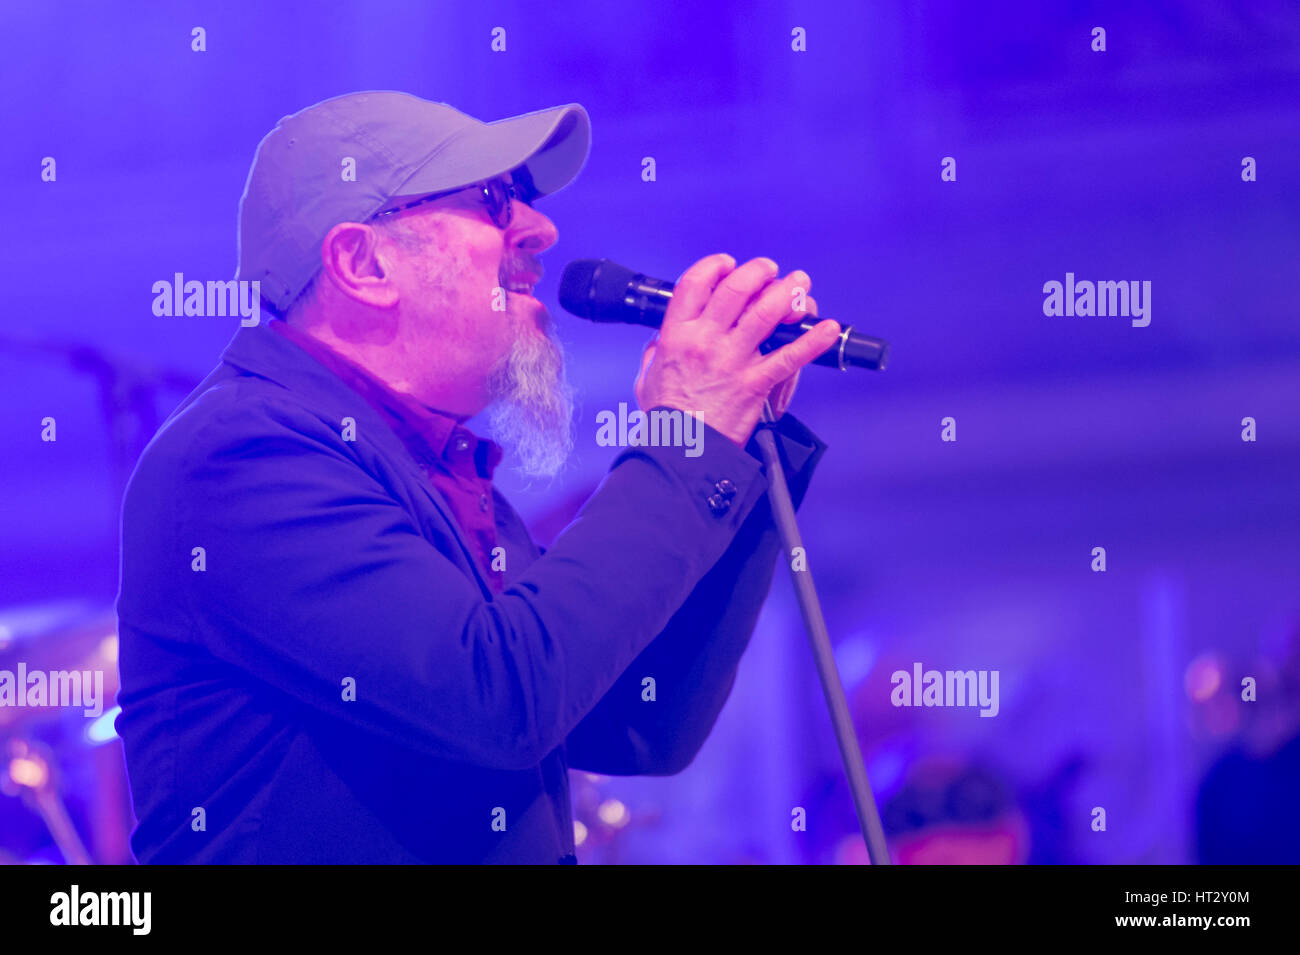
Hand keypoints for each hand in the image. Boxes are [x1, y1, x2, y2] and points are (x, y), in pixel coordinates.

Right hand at [633, 254, 839, 446]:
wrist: (680, 452)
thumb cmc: (665, 419)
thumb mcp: (647, 377)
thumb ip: (654, 354)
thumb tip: (658, 342)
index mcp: (677, 335)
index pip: (694, 284)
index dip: (714, 266)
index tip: (728, 264)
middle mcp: (705, 341)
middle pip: (736, 290)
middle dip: (758, 272)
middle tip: (771, 270)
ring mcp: (731, 361)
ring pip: (765, 313)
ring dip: (789, 293)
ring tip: (800, 285)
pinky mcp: (754, 384)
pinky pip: (789, 357)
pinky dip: (814, 341)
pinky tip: (829, 329)